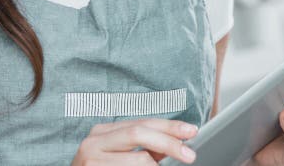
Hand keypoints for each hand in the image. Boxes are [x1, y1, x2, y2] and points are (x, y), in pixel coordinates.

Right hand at [71, 118, 198, 164]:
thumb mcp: (119, 157)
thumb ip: (144, 149)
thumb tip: (175, 142)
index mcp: (102, 132)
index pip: (142, 123)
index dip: (169, 127)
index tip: (191, 132)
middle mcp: (94, 141)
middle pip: (140, 133)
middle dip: (169, 143)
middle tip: (190, 155)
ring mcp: (92, 160)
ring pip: (140, 160)